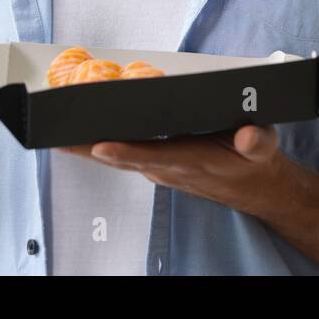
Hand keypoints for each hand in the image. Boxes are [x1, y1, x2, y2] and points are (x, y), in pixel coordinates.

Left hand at [57, 125, 283, 213]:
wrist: (254, 187)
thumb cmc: (254, 162)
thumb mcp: (264, 149)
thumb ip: (256, 142)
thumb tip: (248, 136)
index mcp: (190, 160)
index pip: (152, 156)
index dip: (126, 152)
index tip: (99, 145)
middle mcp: (167, 168)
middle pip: (120, 158)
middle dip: (87, 148)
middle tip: (54, 135)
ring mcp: (158, 169)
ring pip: (116, 158)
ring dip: (86, 148)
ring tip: (55, 131)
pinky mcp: (155, 165)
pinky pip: (122, 156)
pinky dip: (100, 146)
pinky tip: (82, 135)